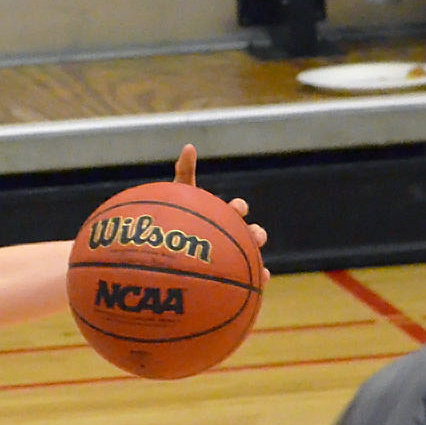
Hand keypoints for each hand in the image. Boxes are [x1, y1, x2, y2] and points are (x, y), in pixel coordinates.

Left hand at [172, 144, 270, 282]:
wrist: (164, 258)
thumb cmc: (171, 223)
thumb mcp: (177, 198)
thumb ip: (184, 174)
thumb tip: (189, 146)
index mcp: (220, 218)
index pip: (235, 210)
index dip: (238, 208)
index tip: (236, 209)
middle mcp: (230, 236)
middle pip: (250, 233)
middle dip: (255, 232)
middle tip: (250, 233)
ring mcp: (233, 257)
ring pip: (253, 256)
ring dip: (257, 254)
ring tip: (253, 258)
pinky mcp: (234, 277)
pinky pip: (250, 279)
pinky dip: (260, 277)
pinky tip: (261, 278)